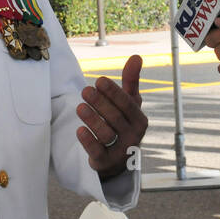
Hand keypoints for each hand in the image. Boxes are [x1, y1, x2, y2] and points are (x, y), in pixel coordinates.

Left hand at [76, 54, 146, 177]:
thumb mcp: (128, 104)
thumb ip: (131, 81)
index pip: (127, 104)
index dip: (113, 92)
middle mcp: (134, 136)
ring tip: (80, 107)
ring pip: (106, 134)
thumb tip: (136, 56)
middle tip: (85, 91)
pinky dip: (89, 141)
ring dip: (92, 119)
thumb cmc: (123, 124)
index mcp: (140, 120)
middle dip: (100, 103)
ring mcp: (121, 151)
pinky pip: (98, 152)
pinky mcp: (106, 162)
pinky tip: (80, 130)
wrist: (118, 159)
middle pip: (115, 118)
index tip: (99, 80)